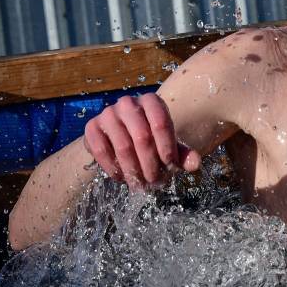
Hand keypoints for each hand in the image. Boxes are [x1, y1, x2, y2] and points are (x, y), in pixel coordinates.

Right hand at [83, 93, 200, 189]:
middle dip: (151, 164)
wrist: (122, 136)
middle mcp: (128, 103)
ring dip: (134, 171)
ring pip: (123, 147)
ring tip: (141, 185)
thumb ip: (184, 154)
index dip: (167, 148)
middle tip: (155, 182)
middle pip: (142, 138)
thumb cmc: (152, 140)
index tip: (170, 167)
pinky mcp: (91, 126)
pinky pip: (102, 151)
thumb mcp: (169, 144)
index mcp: (151, 101)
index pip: (162, 124)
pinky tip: (123, 178)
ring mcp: (107, 113)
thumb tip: (195, 164)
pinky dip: (114, 169)